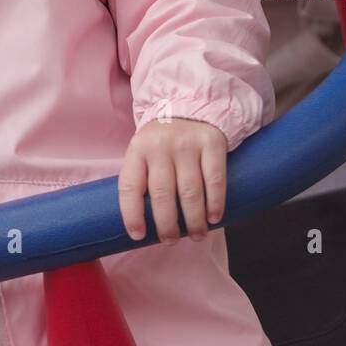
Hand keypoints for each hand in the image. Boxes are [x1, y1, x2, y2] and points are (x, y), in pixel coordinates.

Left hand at [118, 117, 226, 242]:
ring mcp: (187, 143)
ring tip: (196, 235)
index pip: (129, 186)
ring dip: (193, 220)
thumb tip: (144, 226)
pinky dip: (215, 203)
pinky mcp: (212, 142)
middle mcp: (160, 145)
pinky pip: (214, 179)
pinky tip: (213, 218)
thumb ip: (143, 179)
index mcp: (138, 149)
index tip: (137, 236)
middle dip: (167, 225)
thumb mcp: (145, 152)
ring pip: (189, 191)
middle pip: (161, 194)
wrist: (192, 104)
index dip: (131, 214)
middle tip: (171, 240)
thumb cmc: (164, 142)